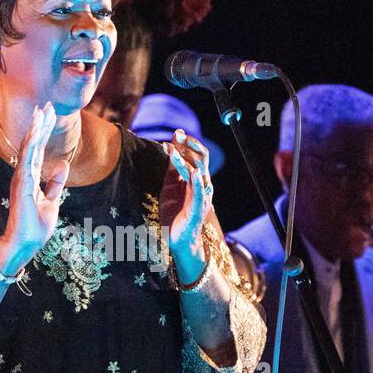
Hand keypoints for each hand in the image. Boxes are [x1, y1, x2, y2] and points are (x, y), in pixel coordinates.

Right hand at [2, 103, 69, 261]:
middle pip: (33, 143)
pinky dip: (31, 145)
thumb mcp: (52, 202)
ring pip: (28, 148)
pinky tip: (36, 132)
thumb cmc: (35, 226)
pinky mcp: (22, 185)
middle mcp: (24, 174)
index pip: (38, 149)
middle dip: (41, 124)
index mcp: (31, 177)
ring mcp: (21, 178)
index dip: (44, 131)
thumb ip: (55, 184)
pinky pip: (26, 161)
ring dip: (35, 129)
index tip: (50, 113)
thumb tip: (63, 164)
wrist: (25, 243)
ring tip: (42, 111)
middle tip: (47, 105)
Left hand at [164, 129, 214, 279]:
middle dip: (190, 145)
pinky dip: (192, 177)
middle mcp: (203, 185)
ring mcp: (202, 196)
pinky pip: (198, 189)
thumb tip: (169, 145)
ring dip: (186, 158)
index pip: (198, 156)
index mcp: (197, 179)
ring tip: (174, 150)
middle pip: (202, 159)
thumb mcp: (170, 186)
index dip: (188, 143)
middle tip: (178, 134)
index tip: (176, 133)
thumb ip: (172, 168)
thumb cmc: (175, 213)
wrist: (179, 239)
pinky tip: (186, 168)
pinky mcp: (197, 207)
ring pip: (199, 171)